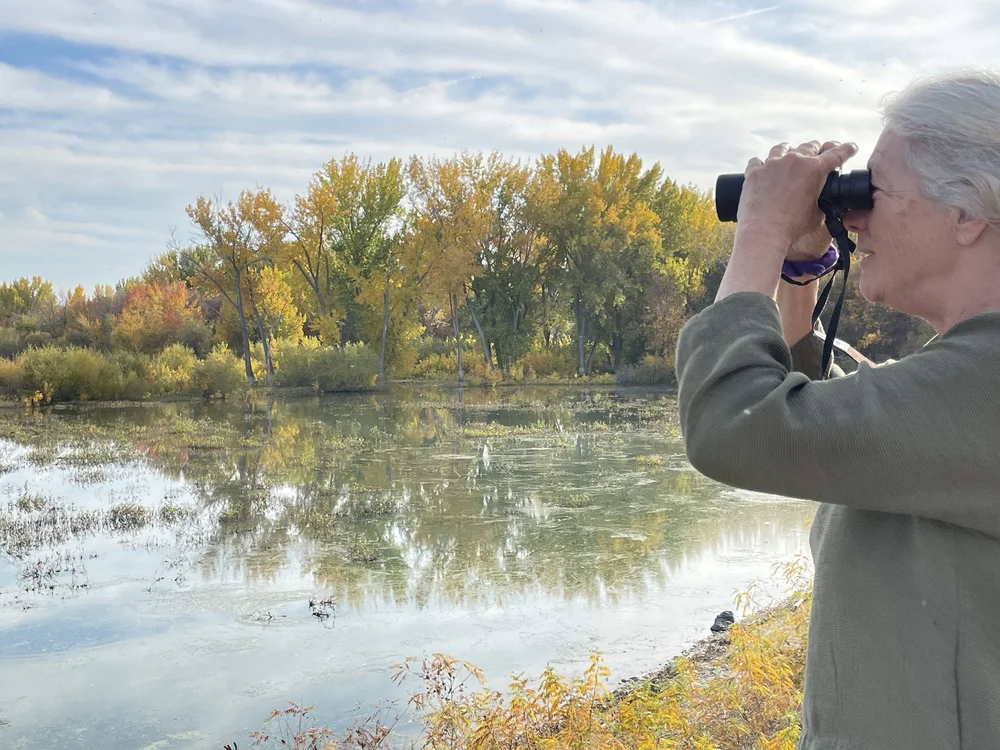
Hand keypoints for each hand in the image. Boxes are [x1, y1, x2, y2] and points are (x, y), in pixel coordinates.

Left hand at [737, 139, 857, 252]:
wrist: (764, 233)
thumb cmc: (792, 228)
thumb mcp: (817, 215)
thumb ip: (822, 202)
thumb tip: (822, 202)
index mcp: (815, 170)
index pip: (837, 154)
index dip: (847, 150)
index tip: (851, 148)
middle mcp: (794, 161)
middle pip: (809, 146)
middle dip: (817, 149)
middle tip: (819, 151)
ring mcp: (772, 165)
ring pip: (782, 148)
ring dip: (788, 150)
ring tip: (789, 152)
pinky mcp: (754, 173)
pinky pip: (757, 161)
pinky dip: (761, 164)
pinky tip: (762, 167)